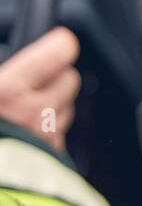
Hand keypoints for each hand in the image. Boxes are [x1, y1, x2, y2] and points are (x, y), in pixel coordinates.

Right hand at [0, 27, 80, 150]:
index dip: (59, 46)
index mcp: (9, 89)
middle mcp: (37, 111)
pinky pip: (59, 139)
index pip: (59, 51)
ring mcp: (48, 138)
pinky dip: (49, 136)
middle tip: (35, 82)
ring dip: (55, 107)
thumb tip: (8, 81)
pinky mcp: (53, 162)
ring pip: (68, 110)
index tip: (59, 43)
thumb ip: (6, 81)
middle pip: (70, 79)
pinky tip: (28, 139)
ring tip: (28, 113)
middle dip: (57, 78)